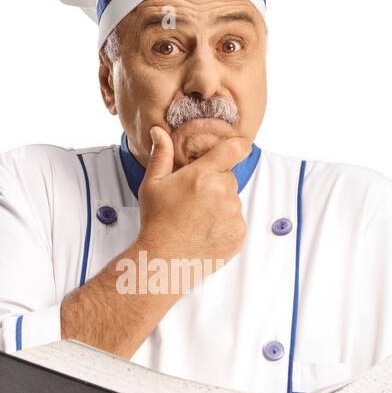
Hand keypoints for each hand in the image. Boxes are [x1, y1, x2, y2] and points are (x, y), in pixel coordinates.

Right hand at [136, 124, 249, 270]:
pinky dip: (225, 225)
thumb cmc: (156, 222)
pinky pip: (237, 222)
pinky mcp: (239, 234)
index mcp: (202, 175)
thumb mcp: (153, 184)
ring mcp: (233, 215)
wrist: (163, 260)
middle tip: (194, 200)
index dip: (238, 147)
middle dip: (216, 184)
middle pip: (228, 178)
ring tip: (197, 219)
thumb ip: (161, 155)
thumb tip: (159, 131)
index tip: (238, 148)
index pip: (235, 149)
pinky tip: (205, 231)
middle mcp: (222, 192)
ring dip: (221, 206)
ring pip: (233, 201)